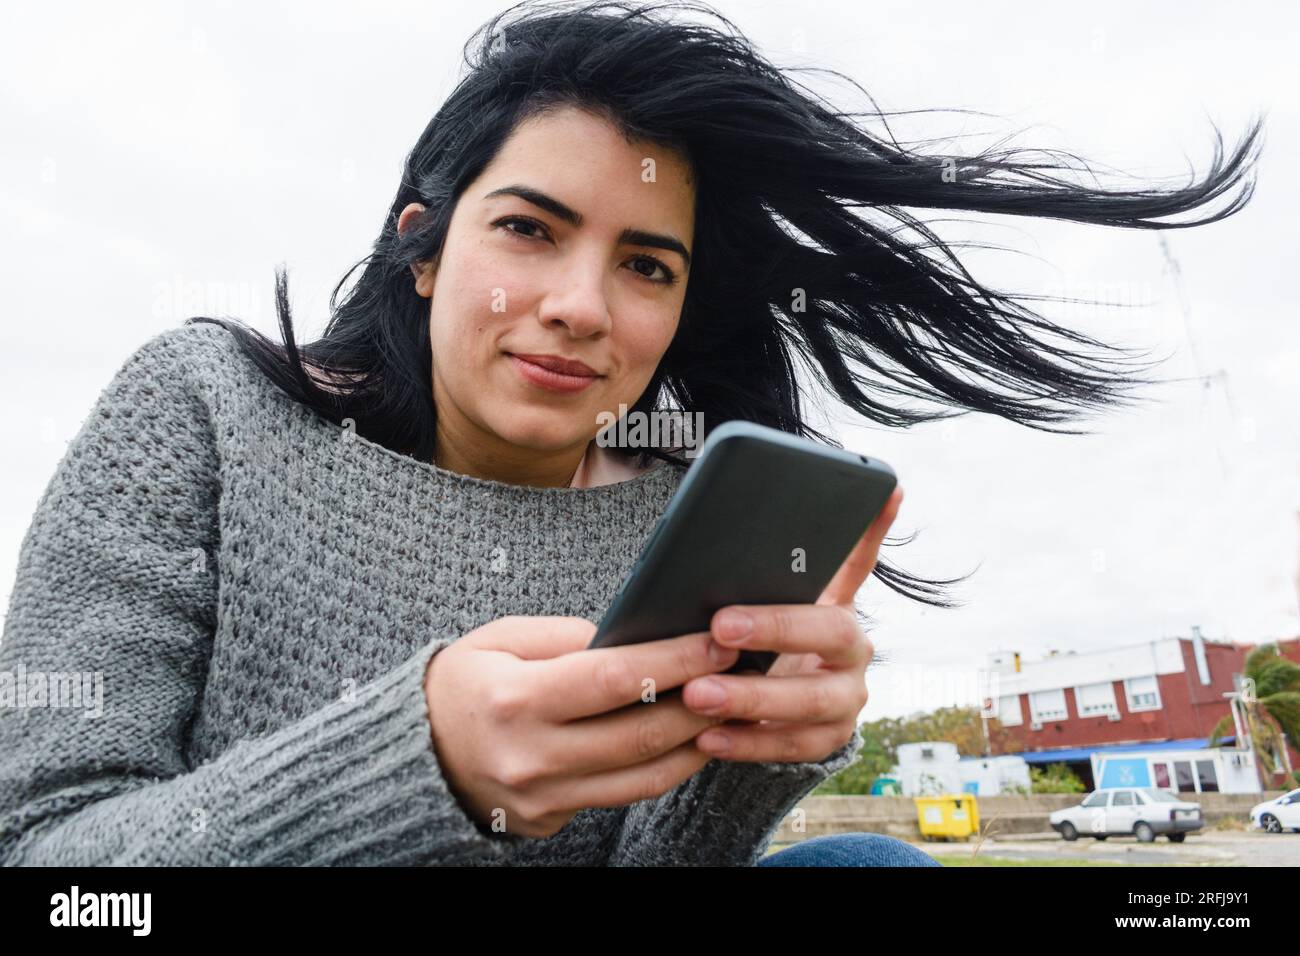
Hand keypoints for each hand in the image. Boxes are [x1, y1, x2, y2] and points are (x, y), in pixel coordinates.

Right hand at [423, 616, 742, 838]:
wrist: (416, 753)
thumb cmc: (465, 682)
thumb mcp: (501, 637)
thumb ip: (567, 635)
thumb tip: (637, 638)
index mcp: (516, 698)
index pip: (615, 679)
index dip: (676, 659)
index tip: (718, 640)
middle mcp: (531, 756)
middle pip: (640, 734)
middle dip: (703, 700)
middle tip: (741, 671)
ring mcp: (542, 797)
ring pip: (643, 776)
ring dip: (697, 741)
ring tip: (730, 706)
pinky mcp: (552, 820)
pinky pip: (622, 795)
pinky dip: (663, 767)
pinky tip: (689, 740)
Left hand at [681, 486, 903, 761]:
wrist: (775, 708)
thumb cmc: (759, 644)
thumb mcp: (763, 608)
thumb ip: (756, 582)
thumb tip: (720, 536)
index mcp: (840, 607)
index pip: (857, 564)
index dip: (874, 528)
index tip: (883, 487)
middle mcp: (855, 651)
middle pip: (833, 634)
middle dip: (776, 628)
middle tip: (719, 626)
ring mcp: (847, 699)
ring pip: (811, 702)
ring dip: (752, 698)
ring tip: (697, 694)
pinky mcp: (828, 741)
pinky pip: (792, 748)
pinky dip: (748, 743)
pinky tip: (709, 738)